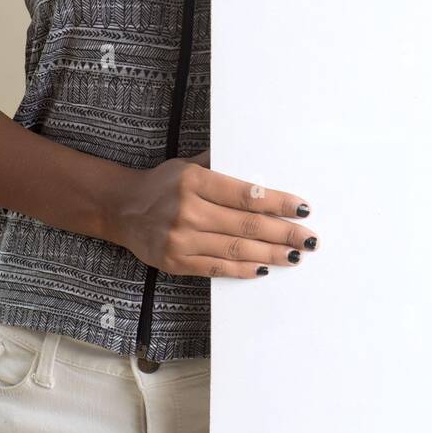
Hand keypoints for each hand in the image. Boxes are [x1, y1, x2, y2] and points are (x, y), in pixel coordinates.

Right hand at [111, 149, 317, 277]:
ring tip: (295, 255)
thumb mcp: (187, 164)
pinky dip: (243, 269)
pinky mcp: (176, 262)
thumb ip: (221, 166)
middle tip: (309, 238)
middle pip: (246, 225)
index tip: (301, 208)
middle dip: (283, 232)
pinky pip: (217, 268)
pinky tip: (264, 267)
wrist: (121, 209)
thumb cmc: (162, 184)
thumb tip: (260, 163)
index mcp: (194, 181)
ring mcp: (181, 239)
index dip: (277, 203)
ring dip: (270, 254)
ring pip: (236, 249)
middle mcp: (188, 211)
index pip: (246, 194)